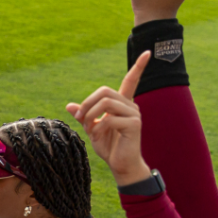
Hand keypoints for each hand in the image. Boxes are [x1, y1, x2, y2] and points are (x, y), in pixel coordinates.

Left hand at [67, 52, 152, 186]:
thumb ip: (84, 115)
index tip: (148, 52)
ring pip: (106, 103)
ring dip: (91, 116)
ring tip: (89, 129)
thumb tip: (69, 105)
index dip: (139, 66)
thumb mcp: (92, 128)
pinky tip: (98, 136)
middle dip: (87, 104)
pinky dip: (98, 127)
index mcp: (122, 103)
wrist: (120, 165)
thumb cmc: (108, 146)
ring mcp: (134, 114)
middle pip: (105, 91)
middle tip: (80, 119)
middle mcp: (131, 105)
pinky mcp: (134, 124)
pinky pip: (109, 119)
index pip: (132, 80)